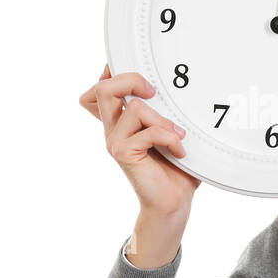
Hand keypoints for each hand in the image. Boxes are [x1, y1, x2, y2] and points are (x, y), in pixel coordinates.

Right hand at [79, 65, 200, 216]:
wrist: (173, 202)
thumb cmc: (176, 169)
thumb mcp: (171, 132)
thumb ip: (165, 111)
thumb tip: (176, 89)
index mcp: (121, 122)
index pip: (98, 92)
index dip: (109, 74)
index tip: (137, 77)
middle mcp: (113, 130)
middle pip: (103, 88)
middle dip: (131, 80)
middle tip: (153, 92)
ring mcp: (115, 141)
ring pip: (135, 107)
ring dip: (164, 120)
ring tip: (178, 136)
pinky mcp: (123, 153)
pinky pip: (149, 131)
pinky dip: (170, 138)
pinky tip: (179, 151)